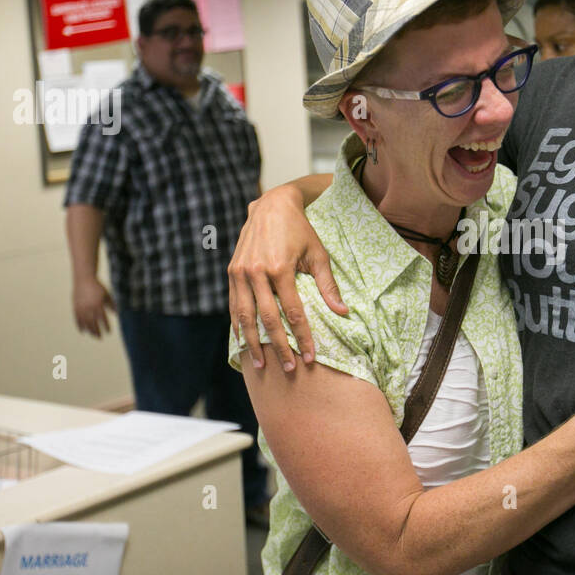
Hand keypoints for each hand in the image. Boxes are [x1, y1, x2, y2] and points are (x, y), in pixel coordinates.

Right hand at [73, 278, 114, 336]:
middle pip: (93, 323)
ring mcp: (81, 307)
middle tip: (100, 338)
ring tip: (93, 336)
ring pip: (85, 322)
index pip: (103, 319)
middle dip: (97, 331)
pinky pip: (77, 319)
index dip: (106, 326)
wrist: (84, 278)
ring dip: (89, 330)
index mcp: (98, 304)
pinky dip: (79, 326)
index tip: (108, 332)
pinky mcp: (75, 307)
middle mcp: (89, 307)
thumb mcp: (107, 295)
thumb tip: (116, 314)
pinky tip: (83, 332)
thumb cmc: (98, 287)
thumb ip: (111, 305)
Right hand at [227, 185, 346, 371]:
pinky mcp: (232, 271)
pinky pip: (234, 305)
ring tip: (262, 365)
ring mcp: (241, 272)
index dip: (302, 336)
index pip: (293, 312)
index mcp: (280, 268)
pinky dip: (238, 326)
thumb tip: (343, 313)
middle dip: (279, 347)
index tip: (310, 357)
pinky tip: (244, 342)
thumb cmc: (300, 230)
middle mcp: (257, 272)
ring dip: (253, 343)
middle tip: (290, 369)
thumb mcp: (318, 254)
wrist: (271, 206)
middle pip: (268, 319)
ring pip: (245, 316)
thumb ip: (328, 285)